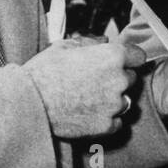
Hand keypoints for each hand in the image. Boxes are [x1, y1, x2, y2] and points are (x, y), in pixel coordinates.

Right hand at [25, 38, 145, 139]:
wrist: (29, 104)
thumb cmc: (43, 73)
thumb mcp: (64, 47)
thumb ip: (90, 42)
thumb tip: (104, 41)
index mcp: (112, 56)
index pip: (138, 56)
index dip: (129, 58)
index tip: (122, 62)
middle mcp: (119, 80)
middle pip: (131, 78)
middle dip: (117, 78)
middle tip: (94, 80)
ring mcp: (114, 105)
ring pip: (125, 101)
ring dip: (114, 99)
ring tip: (89, 98)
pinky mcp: (106, 126)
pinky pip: (117, 122)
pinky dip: (107, 119)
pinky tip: (88, 113)